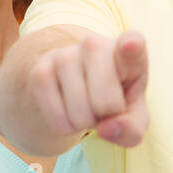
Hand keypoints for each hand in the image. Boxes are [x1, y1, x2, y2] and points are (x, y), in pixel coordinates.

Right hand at [27, 31, 148, 146]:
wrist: (73, 91)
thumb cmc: (114, 100)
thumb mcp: (132, 117)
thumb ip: (132, 128)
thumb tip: (106, 129)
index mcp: (128, 50)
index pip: (133, 43)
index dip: (132, 46)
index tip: (131, 46)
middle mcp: (95, 44)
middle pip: (106, 101)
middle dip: (107, 116)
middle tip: (105, 106)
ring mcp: (65, 55)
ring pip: (80, 111)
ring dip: (85, 123)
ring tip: (87, 107)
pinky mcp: (40, 71)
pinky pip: (57, 118)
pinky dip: (66, 126)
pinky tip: (68, 111)